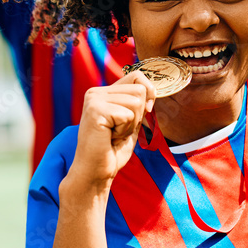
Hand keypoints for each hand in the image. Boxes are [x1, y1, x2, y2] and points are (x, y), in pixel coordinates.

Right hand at [66, 72, 155, 191]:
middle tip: (118, 131)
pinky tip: (109, 138)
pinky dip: (124, 131)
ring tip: (113, 135)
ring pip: (136, 102)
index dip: (148, 93)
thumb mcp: (131, 122)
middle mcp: (96, 92)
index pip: (137, 76)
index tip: (144, 112)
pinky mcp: (95, 110)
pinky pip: (127, 115)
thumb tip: (153, 90)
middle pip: (140, 89)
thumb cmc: (112, 150)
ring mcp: (94, 99)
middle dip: (138, 115)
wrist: (95, 171)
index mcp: (103, 92)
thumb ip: (138, 104)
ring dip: (130, 125)